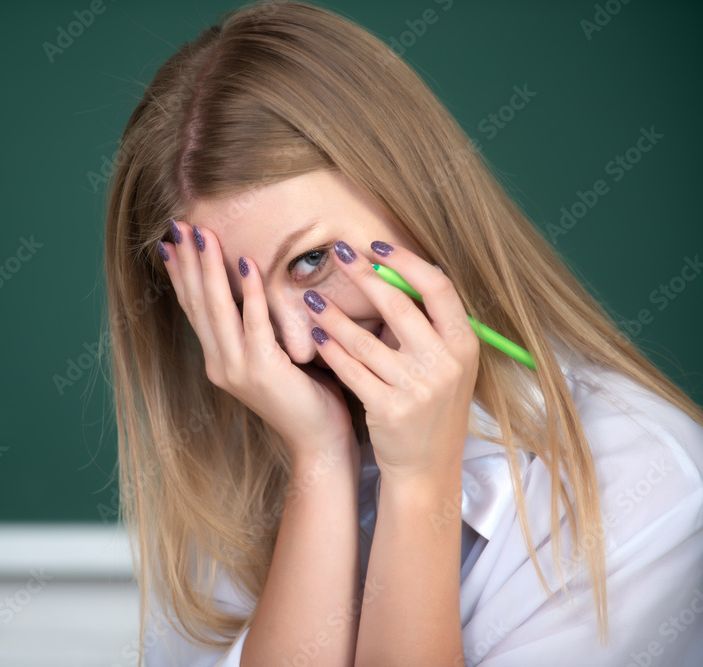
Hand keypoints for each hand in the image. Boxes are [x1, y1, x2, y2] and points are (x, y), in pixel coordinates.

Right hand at [159, 221, 356, 465]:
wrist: (319, 443)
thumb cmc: (306, 398)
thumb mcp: (274, 357)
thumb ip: (260, 329)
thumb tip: (257, 288)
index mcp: (219, 360)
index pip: (194, 308)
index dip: (182, 273)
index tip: (172, 241)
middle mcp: (220, 364)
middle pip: (198, 303)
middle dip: (190, 261)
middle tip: (181, 224)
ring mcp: (237, 369)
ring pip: (217, 308)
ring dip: (210, 268)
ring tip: (204, 234)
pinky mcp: (261, 371)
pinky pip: (253, 323)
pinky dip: (249, 291)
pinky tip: (247, 262)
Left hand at [303, 241, 479, 481]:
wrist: (427, 466)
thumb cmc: (432, 406)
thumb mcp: (447, 365)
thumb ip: (426, 326)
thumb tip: (392, 274)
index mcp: (464, 344)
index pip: (438, 288)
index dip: (406, 262)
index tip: (377, 246)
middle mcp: (445, 364)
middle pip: (398, 306)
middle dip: (363, 275)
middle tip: (338, 253)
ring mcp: (417, 388)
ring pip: (365, 339)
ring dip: (334, 314)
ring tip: (311, 296)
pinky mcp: (388, 409)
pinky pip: (351, 370)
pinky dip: (330, 350)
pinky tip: (314, 334)